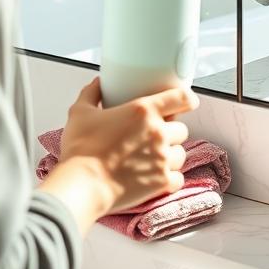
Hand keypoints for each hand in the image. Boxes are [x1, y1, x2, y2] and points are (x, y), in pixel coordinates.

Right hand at [56, 78, 198, 212]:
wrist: (81, 185)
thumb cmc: (80, 150)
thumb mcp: (80, 113)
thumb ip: (92, 93)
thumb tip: (97, 83)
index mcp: (143, 111)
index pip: (181, 97)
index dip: (187, 98)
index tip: (187, 101)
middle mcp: (158, 132)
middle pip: (181, 128)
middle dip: (171, 131)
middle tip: (155, 136)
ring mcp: (162, 158)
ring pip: (181, 153)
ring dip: (171, 154)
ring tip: (155, 158)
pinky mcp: (161, 182)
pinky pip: (178, 178)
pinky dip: (170, 178)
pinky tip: (157, 177)